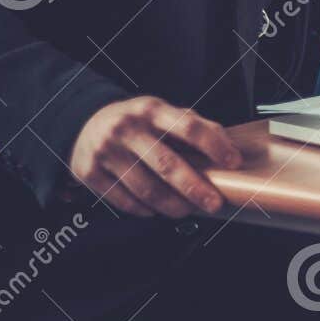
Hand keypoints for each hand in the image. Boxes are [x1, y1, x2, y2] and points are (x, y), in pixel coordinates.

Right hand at [69, 96, 241, 218]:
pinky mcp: (90, 172)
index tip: (233, 162)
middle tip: (214, 203)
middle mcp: (128, 129)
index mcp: (151, 110)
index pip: (188, 127)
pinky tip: (156, 210)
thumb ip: (193, 125)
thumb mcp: (163, 113)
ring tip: (187, 210)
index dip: (214, 145)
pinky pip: (123, 199)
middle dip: (194, 187)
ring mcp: (106, 151)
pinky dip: (144, 209)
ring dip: (171, 205)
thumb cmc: (137, 122)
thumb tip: (228, 146)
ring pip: (145, 188)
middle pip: (166, 164)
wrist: (86, 123)